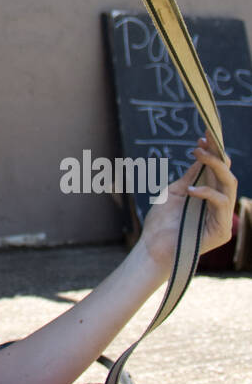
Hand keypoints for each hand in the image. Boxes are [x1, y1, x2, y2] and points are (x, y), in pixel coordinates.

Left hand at [139, 131, 236, 277]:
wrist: (152, 247)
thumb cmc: (161, 221)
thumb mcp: (175, 191)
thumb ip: (190, 177)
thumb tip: (201, 156)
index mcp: (209, 195)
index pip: (217, 171)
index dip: (214, 152)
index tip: (203, 136)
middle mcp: (219, 205)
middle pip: (227, 174)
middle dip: (216, 155)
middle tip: (201, 143)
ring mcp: (222, 217)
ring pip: (230, 185)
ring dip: (215, 166)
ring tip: (198, 155)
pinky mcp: (222, 230)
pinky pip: (222, 204)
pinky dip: (208, 193)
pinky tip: (192, 190)